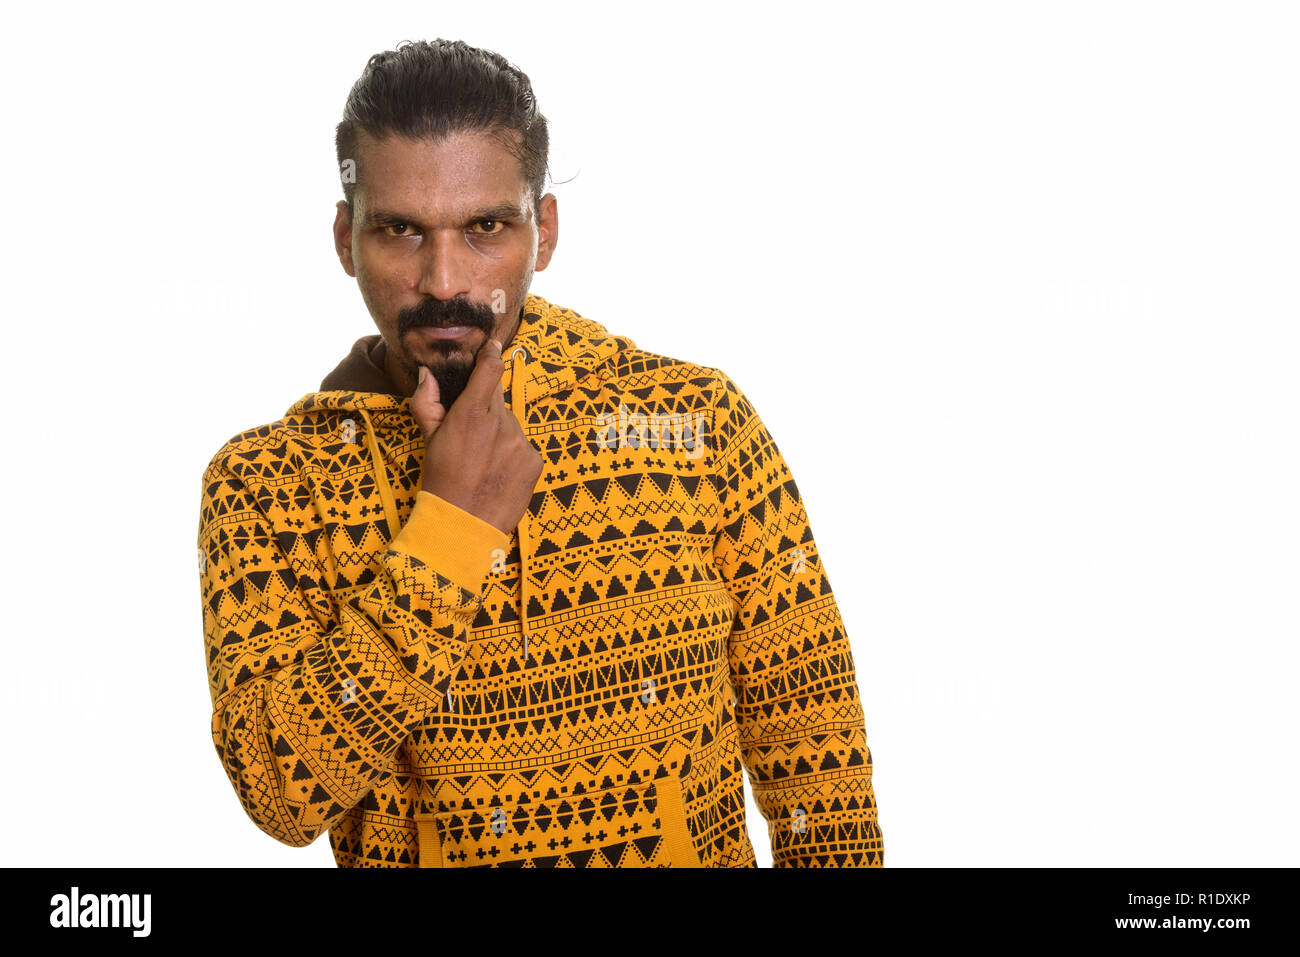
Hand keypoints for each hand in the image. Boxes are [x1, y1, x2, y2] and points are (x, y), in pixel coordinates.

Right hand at [413, 339, 543, 533]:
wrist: (464, 525)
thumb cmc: (441, 481)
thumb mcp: (428, 440)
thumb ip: (427, 402)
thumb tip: (427, 374)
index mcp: (472, 413)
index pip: (491, 369)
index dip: (492, 355)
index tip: (492, 348)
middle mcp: (500, 423)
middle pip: (498, 399)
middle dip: (486, 408)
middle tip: (472, 433)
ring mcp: (521, 442)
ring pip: (511, 425)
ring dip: (499, 434)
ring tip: (483, 460)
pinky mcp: (535, 460)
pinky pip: (524, 447)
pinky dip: (513, 454)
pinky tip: (497, 472)